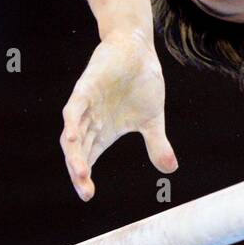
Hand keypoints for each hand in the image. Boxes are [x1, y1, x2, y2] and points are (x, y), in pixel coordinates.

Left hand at [60, 29, 176, 200]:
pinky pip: (74, 109)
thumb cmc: (142, 83)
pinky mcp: (85, 88)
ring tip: (80, 173)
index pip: (87, 159)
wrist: (139, 49)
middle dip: (78, 171)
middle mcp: (90, 122)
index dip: (83, 178)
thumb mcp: (152, 119)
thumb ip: (157, 144)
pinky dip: (72, 124)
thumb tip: (171, 170)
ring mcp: (86, 106)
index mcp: (101, 132)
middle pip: (77, 152)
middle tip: (85, 191)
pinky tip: (72, 138)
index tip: (88, 195)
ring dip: (74, 153)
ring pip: (73, 134)